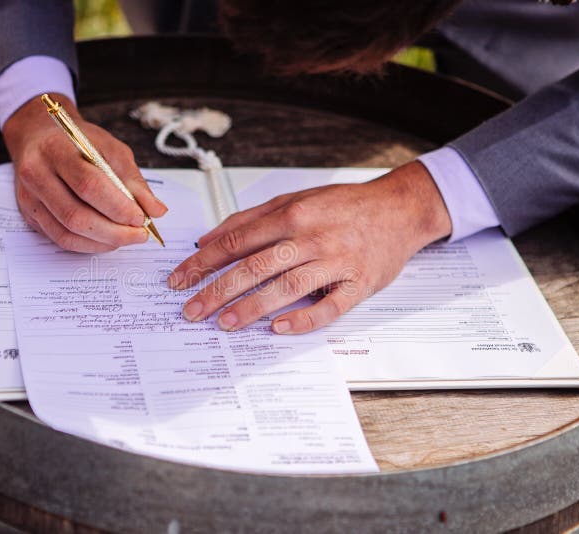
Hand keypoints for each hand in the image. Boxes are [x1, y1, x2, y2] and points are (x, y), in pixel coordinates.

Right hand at [3, 94, 167, 251]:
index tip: (141, 218)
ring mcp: (29, 198)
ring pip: (67, 233)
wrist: (38, 137)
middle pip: (75, 215)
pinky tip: (107, 240)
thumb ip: (133, 180)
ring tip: (127, 238)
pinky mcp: (29, 215)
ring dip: (103, 242)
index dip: (118, 207)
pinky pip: (60, 239)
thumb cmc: (77, 141)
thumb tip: (156, 210)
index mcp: (56, 150)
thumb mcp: (110, 148)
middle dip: (114, 232)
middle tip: (139, 235)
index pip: (88, 185)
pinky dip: (89, 245)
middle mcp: (36, 174)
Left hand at [167, 162, 451, 333]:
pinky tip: (279, 328)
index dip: (203, 262)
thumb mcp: (294, 200)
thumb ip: (250, 218)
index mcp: (291, 214)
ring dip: (252, 306)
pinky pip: (330, 306)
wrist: (398, 209)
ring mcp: (336, 261)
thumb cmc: (343, 206)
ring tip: (224, 323)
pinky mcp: (359, 284)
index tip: (180, 279)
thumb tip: (208, 239)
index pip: (236, 240)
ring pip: (287, 286)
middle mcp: (311, 237)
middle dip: (218, 290)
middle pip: (255, 266)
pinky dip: (304, 319)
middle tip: (191, 310)